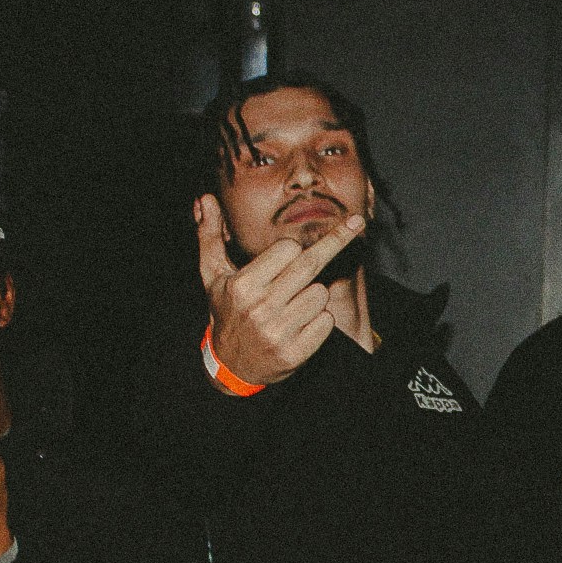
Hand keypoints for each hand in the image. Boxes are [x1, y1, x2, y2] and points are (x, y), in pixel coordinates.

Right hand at [195, 194, 365, 388]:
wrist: (232, 364)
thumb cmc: (227, 310)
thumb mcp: (212, 274)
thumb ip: (209, 234)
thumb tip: (206, 199)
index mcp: (242, 286)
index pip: (287, 249)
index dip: (291, 250)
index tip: (287, 256)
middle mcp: (260, 309)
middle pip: (310, 266)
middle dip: (333, 244)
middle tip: (355, 224)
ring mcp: (278, 332)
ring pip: (320, 295)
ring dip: (315, 295)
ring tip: (293, 304)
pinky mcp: (295, 353)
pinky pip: (326, 322)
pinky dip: (320, 320)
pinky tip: (300, 325)